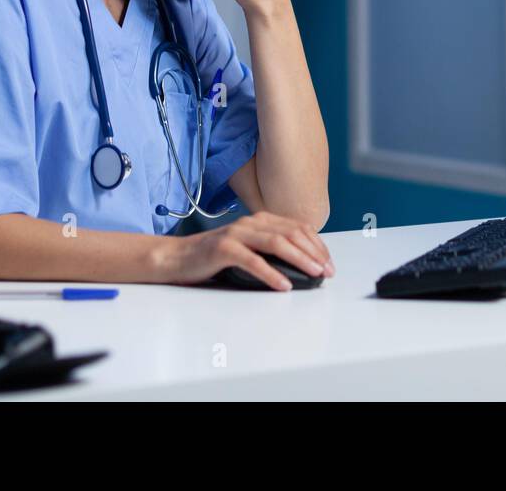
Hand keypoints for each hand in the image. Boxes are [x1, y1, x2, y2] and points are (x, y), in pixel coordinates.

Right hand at [158, 212, 334, 290]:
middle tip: (327, 271)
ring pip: (276, 243)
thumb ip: (269, 249)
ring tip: (314, 274)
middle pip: (291, 233)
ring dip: (300, 259)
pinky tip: (283, 285)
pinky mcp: (223, 249)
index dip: (317, 244)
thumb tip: (302, 264)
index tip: (328, 262)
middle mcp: (250, 222)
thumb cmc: (213, 256)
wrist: (176, 257)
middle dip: (314, 253)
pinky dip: (271, 274)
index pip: (297, 227)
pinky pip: (253, 261)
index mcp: (259, 220)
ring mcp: (236, 234)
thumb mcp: (247, 247)